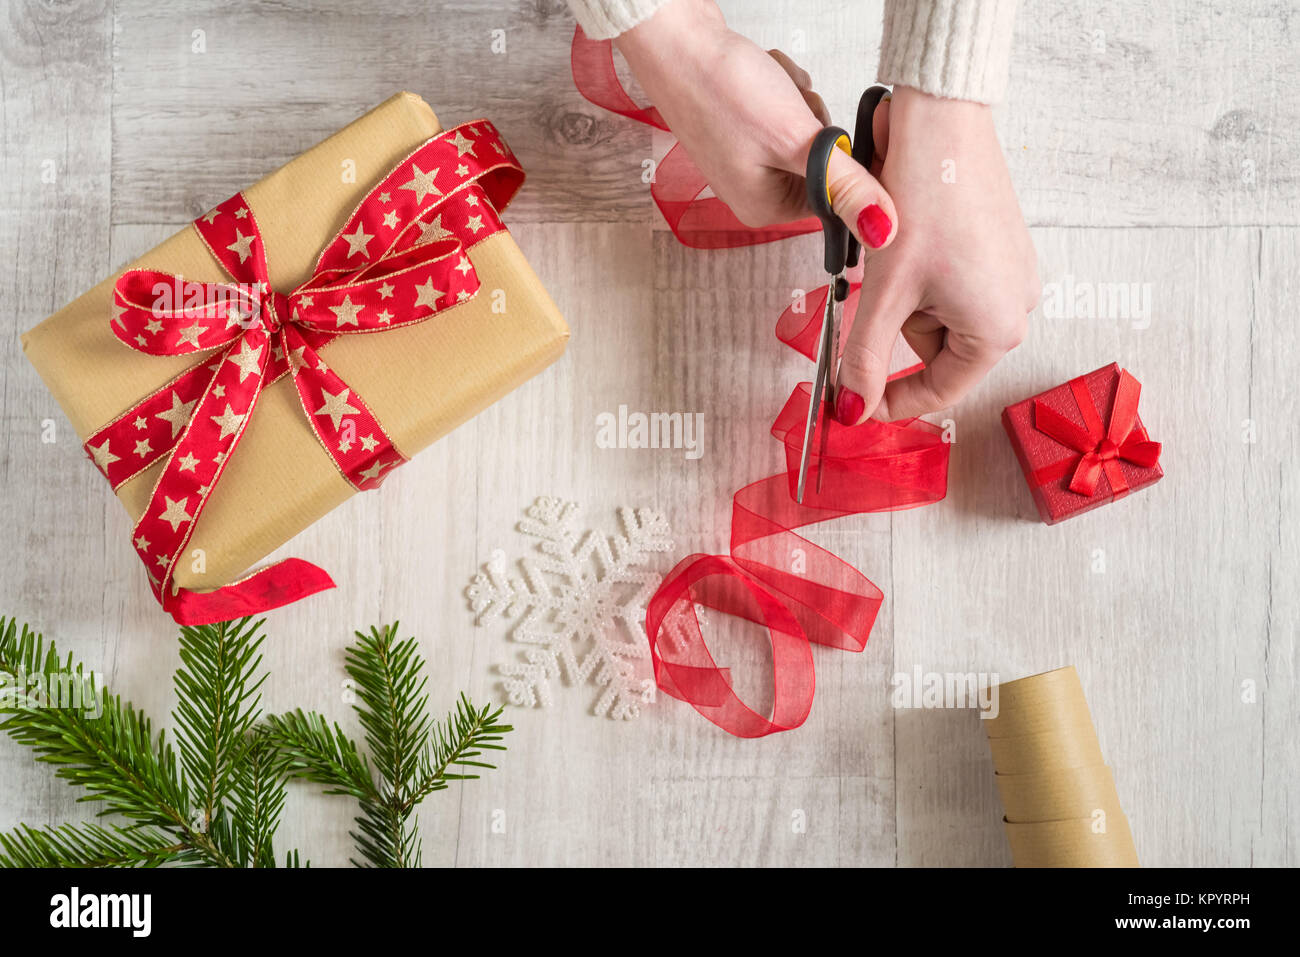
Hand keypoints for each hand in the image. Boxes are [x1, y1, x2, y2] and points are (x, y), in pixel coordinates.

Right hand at [615, 0, 896, 238]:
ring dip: (800, 101)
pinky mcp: (743, 128)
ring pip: (807, 130)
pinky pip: (786, 112)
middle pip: (823, 160)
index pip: (834, 195)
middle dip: (814, 123)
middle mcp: (755, 190)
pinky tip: (762, 80)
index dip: (840, 156)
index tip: (823, 129)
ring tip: (771, 89)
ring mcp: (747, 158)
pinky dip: (783, 89)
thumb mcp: (795, 140)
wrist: (675, 41)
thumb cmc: (721, 90)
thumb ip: (845, 186)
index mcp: (765, 208)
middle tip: (789, 106)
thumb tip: (883, 231)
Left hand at [833, 86, 1039, 423]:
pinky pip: (953, 284)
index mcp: (998, 330)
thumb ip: (865, 359)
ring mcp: (1013, 276)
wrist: (943, 120)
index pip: (938, 391)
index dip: (889, 401)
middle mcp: (1017, 307)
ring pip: (939, 316)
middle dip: (898, 325)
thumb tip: (851, 409)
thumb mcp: (884, 292)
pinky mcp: (1003, 249)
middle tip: (878, 281)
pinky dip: (921, 273)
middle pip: (938, 352)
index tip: (852, 400)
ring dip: (907, 296)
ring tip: (897, 249)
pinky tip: (912, 237)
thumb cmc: (924, 198)